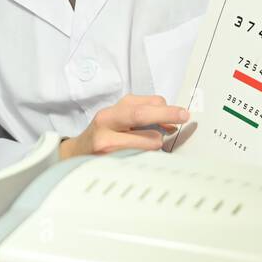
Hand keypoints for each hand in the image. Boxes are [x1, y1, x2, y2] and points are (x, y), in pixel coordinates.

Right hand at [59, 94, 189, 158]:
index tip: (182, 115)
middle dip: (166, 115)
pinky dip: (147, 157)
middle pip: (141, 114)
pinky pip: (139, 157)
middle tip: (184, 116)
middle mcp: (107, 120)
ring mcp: (106, 140)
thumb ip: (144, 117)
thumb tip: (170, 125)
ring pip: (146, 140)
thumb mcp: (121, 120)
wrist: (77, 155)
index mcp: (115, 109)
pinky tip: (138, 157)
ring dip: (155, 145)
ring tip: (144, 148)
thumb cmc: (105, 136)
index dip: (166, 110)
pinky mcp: (107, 158)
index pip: (146, 103)